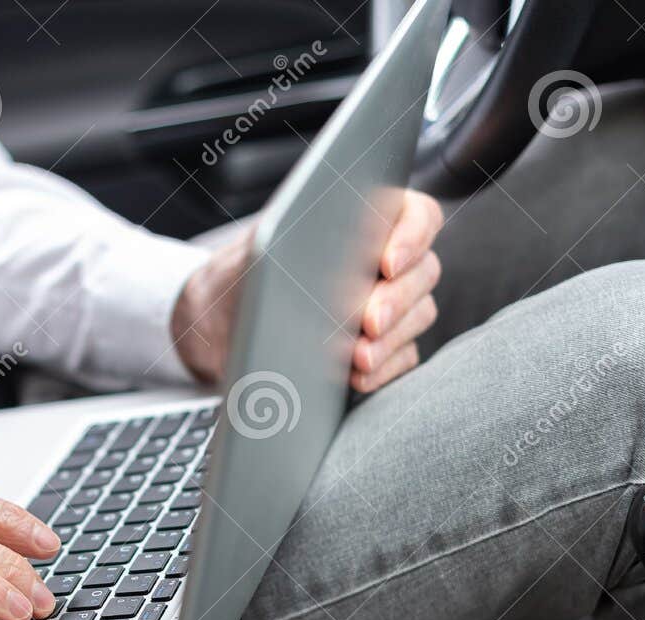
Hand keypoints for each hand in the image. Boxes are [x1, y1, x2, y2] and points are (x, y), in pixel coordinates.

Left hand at [169, 190, 443, 392]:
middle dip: (397, 299)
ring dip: (391, 339)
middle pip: (423, 271)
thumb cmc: (238, 279)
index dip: (411, 237)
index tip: (387, 263)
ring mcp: (392, 308)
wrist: (221, 331)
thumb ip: (277, 238)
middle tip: (369, 321)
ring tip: (359, 357)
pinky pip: (403, 360)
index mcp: (366, 218)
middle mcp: (387, 262)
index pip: (416, 216)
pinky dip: (384, 370)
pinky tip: (357, 379)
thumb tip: (299, 240)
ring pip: (418, 317)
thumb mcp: (247, 254)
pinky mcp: (385, 351)